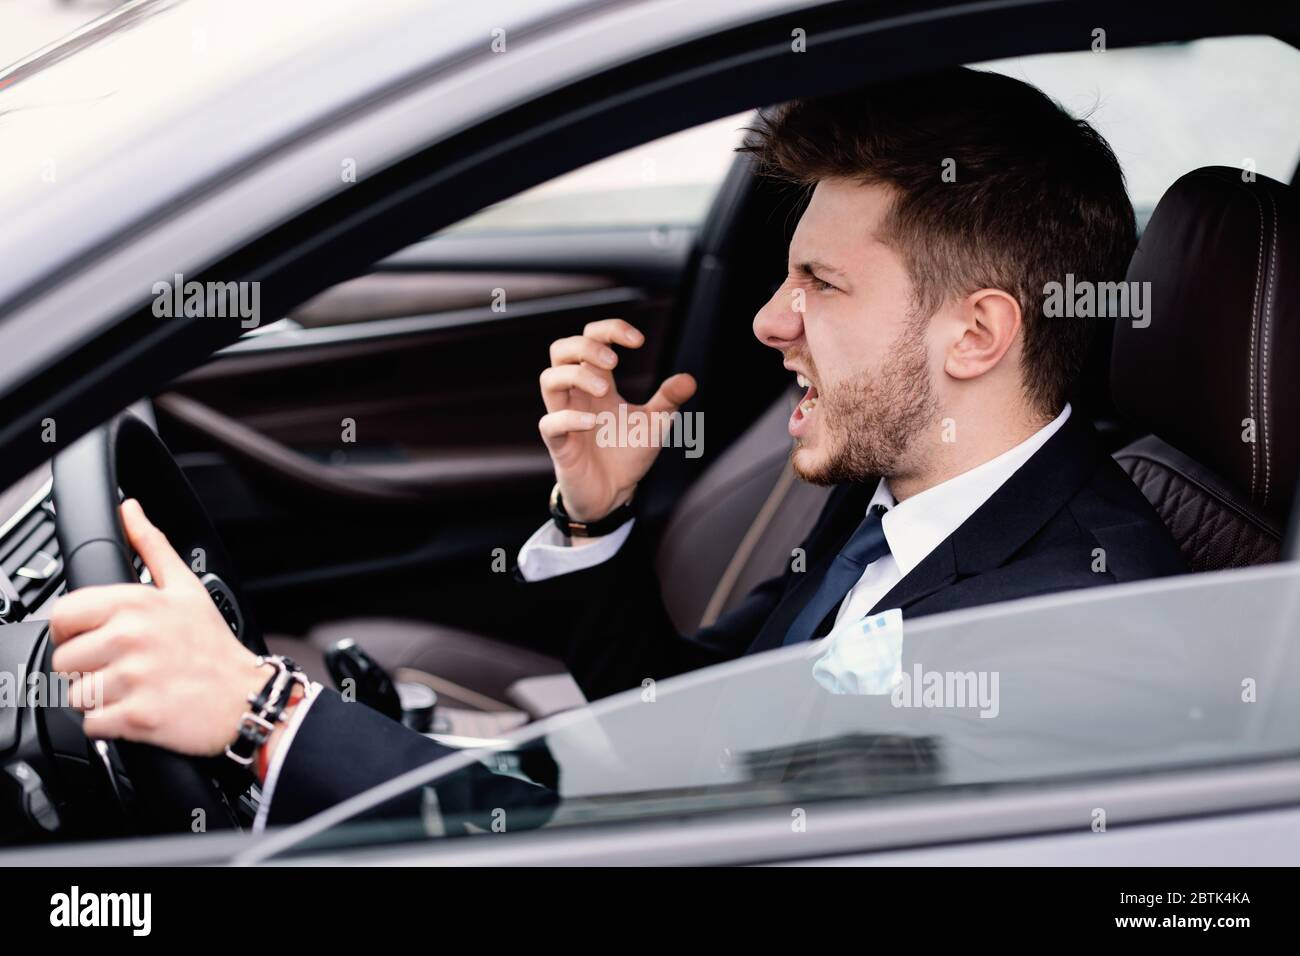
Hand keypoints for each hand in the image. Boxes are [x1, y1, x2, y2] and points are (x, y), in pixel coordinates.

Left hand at [49, 499, 272, 757]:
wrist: (244, 697)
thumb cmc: (213, 646)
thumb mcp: (186, 587)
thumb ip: (151, 545)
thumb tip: (129, 510)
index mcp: (136, 603)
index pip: (63, 615)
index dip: (74, 631)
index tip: (95, 638)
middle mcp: (131, 638)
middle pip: (64, 660)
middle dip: (86, 668)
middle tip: (120, 667)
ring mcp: (133, 679)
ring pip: (75, 694)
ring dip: (97, 698)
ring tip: (130, 689)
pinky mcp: (135, 717)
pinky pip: (92, 723)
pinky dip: (108, 723)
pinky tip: (135, 708)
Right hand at [538, 318, 695, 521]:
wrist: (613, 495)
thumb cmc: (626, 455)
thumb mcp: (654, 424)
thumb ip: (668, 400)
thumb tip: (689, 379)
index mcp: (598, 383)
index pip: (590, 338)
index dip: (610, 329)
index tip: (637, 341)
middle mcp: (577, 395)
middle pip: (560, 350)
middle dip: (585, 346)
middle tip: (614, 362)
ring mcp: (564, 417)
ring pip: (548, 379)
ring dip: (576, 376)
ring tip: (604, 389)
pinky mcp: (559, 445)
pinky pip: (550, 423)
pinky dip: (569, 418)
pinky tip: (593, 423)